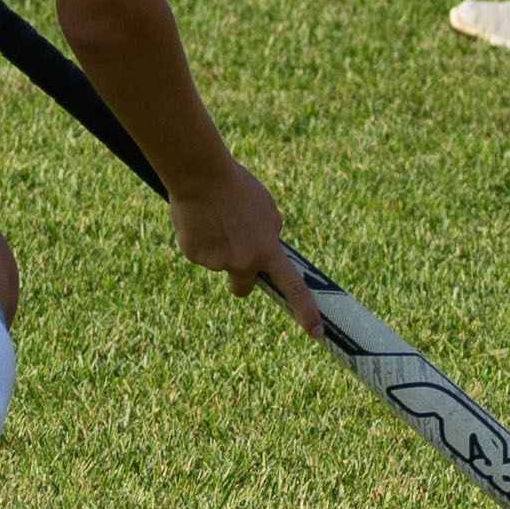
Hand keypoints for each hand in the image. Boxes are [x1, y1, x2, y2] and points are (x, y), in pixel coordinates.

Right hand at [173, 154, 321, 336]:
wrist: (202, 175)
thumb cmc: (240, 187)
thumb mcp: (267, 210)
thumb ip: (268, 234)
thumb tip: (261, 250)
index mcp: (266, 250)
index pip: (293, 288)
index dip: (305, 312)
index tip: (316, 333)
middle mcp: (242, 262)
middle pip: (243, 287)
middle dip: (241, 277)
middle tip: (237, 255)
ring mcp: (215, 261)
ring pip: (218, 262)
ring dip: (218, 247)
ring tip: (215, 216)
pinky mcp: (192, 254)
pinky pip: (200, 250)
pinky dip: (200, 238)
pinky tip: (199, 217)